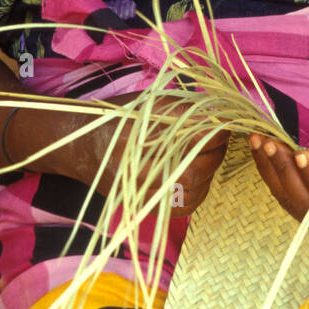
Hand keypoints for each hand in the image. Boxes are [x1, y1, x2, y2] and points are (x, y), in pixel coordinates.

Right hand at [89, 93, 228, 217]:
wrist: (83, 145)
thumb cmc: (119, 118)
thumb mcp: (150, 103)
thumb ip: (186, 109)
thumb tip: (221, 114)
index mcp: (144, 132)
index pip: (199, 136)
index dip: (219, 130)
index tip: (226, 124)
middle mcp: (142, 163)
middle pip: (200, 164)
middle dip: (216, 150)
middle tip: (218, 139)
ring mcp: (142, 188)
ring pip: (196, 186)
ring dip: (209, 170)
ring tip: (208, 156)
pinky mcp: (143, 204)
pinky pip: (185, 205)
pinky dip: (198, 192)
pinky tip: (197, 177)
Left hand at [248, 128, 308, 238]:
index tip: (302, 153)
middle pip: (305, 201)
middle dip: (285, 170)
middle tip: (271, 143)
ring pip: (288, 196)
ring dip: (270, 167)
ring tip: (258, 141)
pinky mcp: (304, 208)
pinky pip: (282, 191)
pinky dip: (268, 169)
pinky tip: (259, 148)